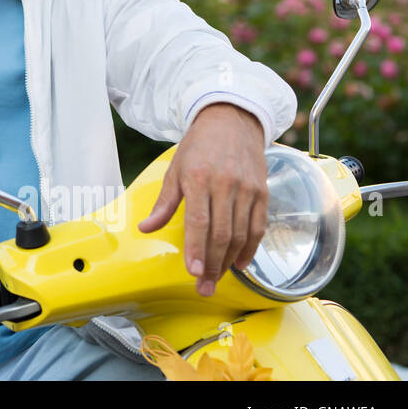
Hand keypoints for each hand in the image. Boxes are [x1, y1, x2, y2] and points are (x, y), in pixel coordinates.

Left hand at [137, 103, 268, 296]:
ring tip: (216, 279)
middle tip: (204, 287)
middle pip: (221, 233)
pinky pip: (258, 227)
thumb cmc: (199, 146)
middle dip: (212, 264)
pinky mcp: (262, 192)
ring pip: (240, 234)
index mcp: (198, 178)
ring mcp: (247, 189)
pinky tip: (240, 264)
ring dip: (229, 261)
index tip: (193, 272)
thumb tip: (145, 229)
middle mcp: (225, 184)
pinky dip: (250, 249)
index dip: (196, 249)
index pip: (198, 221)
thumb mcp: (175, 169)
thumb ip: (164, 203)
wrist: (231, 121)